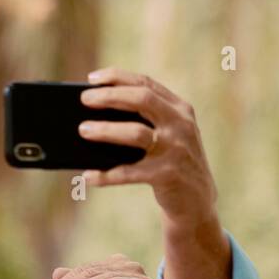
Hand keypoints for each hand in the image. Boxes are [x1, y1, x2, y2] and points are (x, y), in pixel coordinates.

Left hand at [77, 67, 218, 227]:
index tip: (92, 79)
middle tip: (84, 99)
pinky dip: (106, 175)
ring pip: (136, 133)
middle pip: (142, 100)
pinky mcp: (167, 174)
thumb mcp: (167, 136)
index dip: (118, 78)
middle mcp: (180, 124)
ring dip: (106, 130)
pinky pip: (129, 173)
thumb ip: (144, 122)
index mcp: (179, 109)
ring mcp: (175, 149)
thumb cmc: (170, 163)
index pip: (146, 84)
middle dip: (111, 97)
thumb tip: (95, 118)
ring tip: (82, 130)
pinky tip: (88, 177)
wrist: (196, 201)